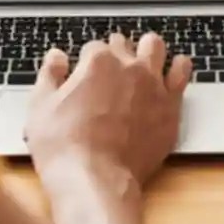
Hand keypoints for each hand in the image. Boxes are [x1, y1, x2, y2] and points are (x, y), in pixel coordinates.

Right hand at [26, 34, 192, 190]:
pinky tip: (173, 71)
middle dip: (116, 51)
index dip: (86, 60)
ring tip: (142, 60)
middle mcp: (128, 66)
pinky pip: (182, 73)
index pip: (93, 47)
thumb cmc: (64, 146)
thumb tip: (56, 56)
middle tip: (110, 69)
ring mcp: (153, 84)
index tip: (84, 74)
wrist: (95, 179)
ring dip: (147, 50)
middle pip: (124, 44)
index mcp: (97, 62)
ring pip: (155, 47)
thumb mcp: (40, 107)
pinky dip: (177, 68)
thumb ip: (49, 75)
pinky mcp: (170, 106)